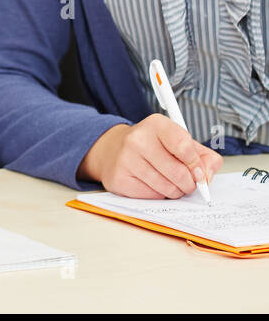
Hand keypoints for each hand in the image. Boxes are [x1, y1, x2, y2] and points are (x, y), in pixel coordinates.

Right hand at [79, 115, 222, 197]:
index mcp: (156, 124)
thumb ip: (204, 157)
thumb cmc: (154, 147)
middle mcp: (137, 139)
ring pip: (167, 187)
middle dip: (189, 184)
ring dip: (175, 191)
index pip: (184, 146)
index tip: (199, 173)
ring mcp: (125, 159)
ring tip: (170, 183)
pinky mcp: (119, 178)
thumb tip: (206, 178)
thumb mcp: (181, 142)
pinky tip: (152, 184)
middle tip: (188, 183)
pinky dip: (158, 195)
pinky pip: (152, 196)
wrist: (114, 150)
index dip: (197, 165)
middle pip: (178, 172)